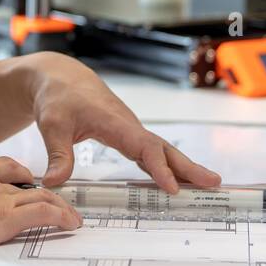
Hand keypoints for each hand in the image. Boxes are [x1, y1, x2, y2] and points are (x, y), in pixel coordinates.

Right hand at [0, 157, 82, 247]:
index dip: (21, 176)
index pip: (5, 169)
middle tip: (58, 201)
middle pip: (29, 184)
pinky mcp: (4, 219)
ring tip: (71, 216)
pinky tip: (69, 223)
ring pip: (43, 197)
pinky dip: (60, 217)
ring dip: (60, 207)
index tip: (29, 181)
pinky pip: (42, 214)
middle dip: (47, 192)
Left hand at [22, 52, 221, 191]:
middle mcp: (129, 126)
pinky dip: (167, 167)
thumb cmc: (58, 97)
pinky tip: (176, 182)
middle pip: (164, 148)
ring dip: (184, 168)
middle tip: (214, 182)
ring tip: (206, 185)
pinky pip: (152, 153)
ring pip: (162, 151)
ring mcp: (130, 131)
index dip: (159, 168)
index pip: (144, 147)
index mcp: (115, 122)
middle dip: (189, 167)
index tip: (172, 188)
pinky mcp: (127, 136)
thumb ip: (57, 154)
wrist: (61, 78)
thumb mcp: (52, 125)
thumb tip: (54, 183)